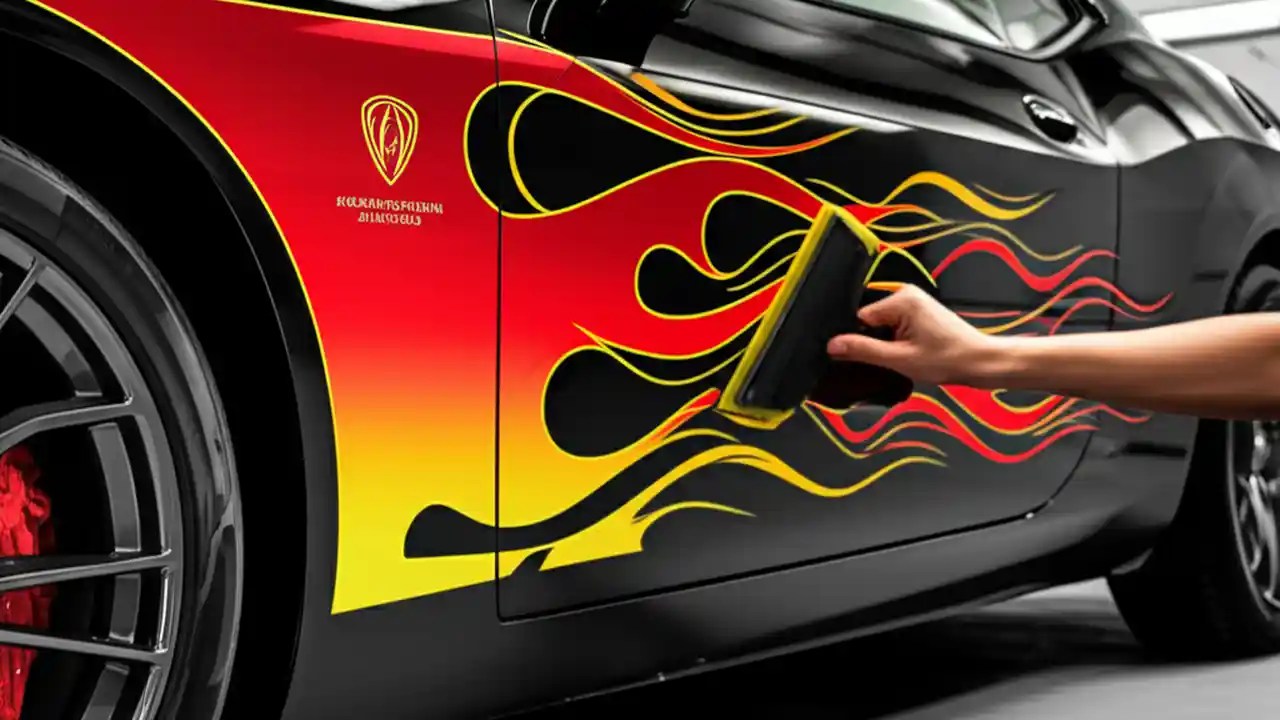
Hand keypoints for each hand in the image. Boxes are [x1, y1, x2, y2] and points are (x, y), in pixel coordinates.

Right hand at [826, 285, 1001, 386]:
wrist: (980, 362)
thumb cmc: (946, 359)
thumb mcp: (900, 359)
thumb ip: (864, 350)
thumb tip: (832, 345)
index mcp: (901, 299)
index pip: (860, 318)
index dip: (859, 340)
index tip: (866, 358)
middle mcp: (905, 294)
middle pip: (870, 321)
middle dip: (873, 342)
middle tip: (890, 360)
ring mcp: (913, 302)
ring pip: (880, 326)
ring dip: (885, 344)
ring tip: (901, 357)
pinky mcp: (918, 312)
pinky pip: (892, 326)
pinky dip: (894, 342)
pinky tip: (905, 353)